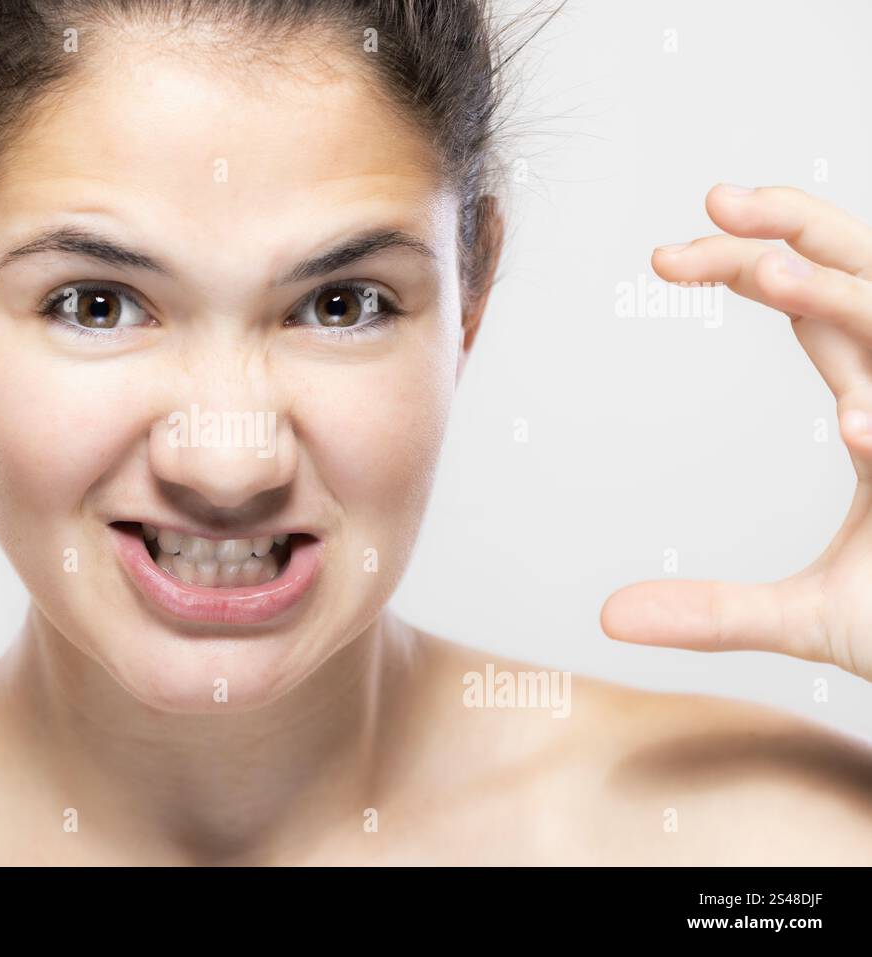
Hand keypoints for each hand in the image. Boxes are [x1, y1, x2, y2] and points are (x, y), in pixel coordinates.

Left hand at [601, 183, 871, 681]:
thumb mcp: (809, 623)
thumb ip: (713, 611)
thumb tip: (609, 618)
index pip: (815, 312)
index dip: (748, 267)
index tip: (665, 258)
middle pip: (864, 284)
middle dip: (795, 233)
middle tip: (709, 205)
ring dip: (843, 300)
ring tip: (763, 274)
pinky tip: (860, 428)